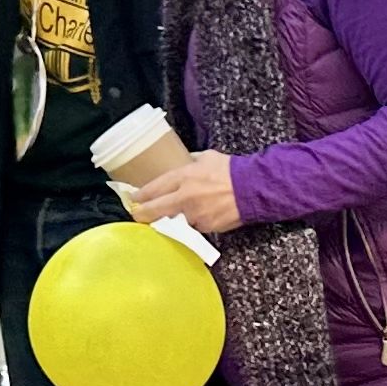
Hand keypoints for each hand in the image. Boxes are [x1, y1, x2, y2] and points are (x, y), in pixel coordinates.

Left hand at [127, 152, 244, 236]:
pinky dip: (193, 223)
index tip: (133, 199)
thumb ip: (190, 162)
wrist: (253, 189)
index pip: (152, 189)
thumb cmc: (231, 170)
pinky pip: (193, 227)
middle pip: (154, 211)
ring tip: (170, 216)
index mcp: (182, 178)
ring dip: (170, 220)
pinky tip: (200, 216)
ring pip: (173, 222)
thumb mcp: (207, 157)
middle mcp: (184, 198)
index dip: (139, 196)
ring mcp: (194, 215)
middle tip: (137, 215)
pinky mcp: (206, 227)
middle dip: (142, 214)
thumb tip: (183, 162)